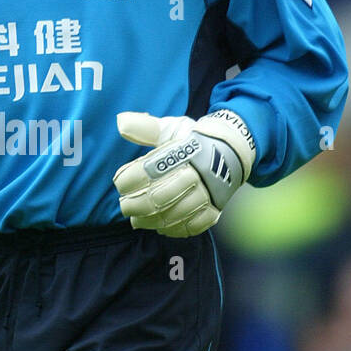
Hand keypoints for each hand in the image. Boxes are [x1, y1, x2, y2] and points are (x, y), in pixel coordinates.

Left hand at [112, 108, 255, 237]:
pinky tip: (160, 227)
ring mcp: (208, 194)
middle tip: (124, 206)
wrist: (231, 151)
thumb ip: (145, 128)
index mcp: (183, 153)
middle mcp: (197, 175)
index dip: (129, 179)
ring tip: (137, 221)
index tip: (119, 182)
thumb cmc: (192, 140)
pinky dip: (175, 229)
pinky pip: (194, 225)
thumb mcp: (171, 129)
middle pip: (161, 197)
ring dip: (152, 221)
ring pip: (176, 215)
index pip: (150, 170)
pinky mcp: (214, 208)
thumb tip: (120, 121)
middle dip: (137, 205)